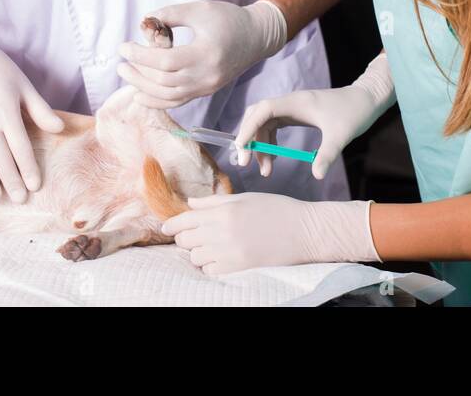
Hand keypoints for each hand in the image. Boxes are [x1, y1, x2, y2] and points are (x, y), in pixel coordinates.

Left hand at [116, 0, 286, 108]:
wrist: (256, 36)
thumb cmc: (228, 18)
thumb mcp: (200, 9)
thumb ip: (171, 14)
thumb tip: (144, 21)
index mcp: (205, 54)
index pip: (165, 62)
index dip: (140, 55)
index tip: (123, 47)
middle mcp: (207, 75)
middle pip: (164, 81)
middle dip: (138, 73)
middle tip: (120, 63)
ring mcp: (207, 86)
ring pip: (169, 95)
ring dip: (144, 88)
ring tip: (126, 76)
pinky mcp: (207, 90)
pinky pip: (179, 101)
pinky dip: (158, 101)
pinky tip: (141, 96)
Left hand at [162, 192, 378, 274]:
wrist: (303, 231)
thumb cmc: (275, 210)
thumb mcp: (244, 199)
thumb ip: (214, 202)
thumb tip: (190, 203)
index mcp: (223, 212)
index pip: (185, 219)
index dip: (173, 224)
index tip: (167, 228)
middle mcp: (222, 232)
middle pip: (185, 240)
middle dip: (186, 237)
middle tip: (196, 235)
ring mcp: (229, 253)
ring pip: (195, 258)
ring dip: (199, 252)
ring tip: (213, 247)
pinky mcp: (238, 269)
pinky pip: (210, 271)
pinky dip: (212, 266)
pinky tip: (222, 258)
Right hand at [234, 52, 393, 179]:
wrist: (366, 100)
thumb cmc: (354, 113)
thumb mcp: (341, 136)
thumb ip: (327, 155)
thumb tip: (317, 175)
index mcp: (296, 102)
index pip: (263, 110)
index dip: (249, 128)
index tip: (242, 149)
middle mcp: (290, 103)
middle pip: (257, 116)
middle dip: (249, 138)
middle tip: (246, 163)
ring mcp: (291, 108)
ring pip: (264, 123)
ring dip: (259, 144)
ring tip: (265, 170)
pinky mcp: (296, 114)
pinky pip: (273, 126)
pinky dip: (269, 142)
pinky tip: (273, 158)